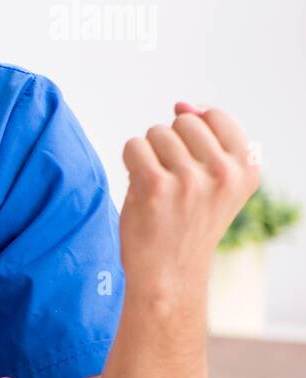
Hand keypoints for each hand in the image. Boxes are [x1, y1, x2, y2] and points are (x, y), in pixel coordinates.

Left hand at [119, 103, 258, 297]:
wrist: (168, 274)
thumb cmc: (186, 222)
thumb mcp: (217, 181)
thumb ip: (207, 139)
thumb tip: (182, 103)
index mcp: (246, 170)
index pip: (216, 117)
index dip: (193, 132)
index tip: (190, 162)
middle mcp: (223, 174)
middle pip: (183, 121)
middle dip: (169, 143)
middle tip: (172, 180)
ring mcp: (190, 180)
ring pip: (156, 132)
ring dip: (149, 154)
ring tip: (158, 187)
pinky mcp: (155, 187)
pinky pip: (134, 146)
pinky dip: (130, 162)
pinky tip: (140, 188)